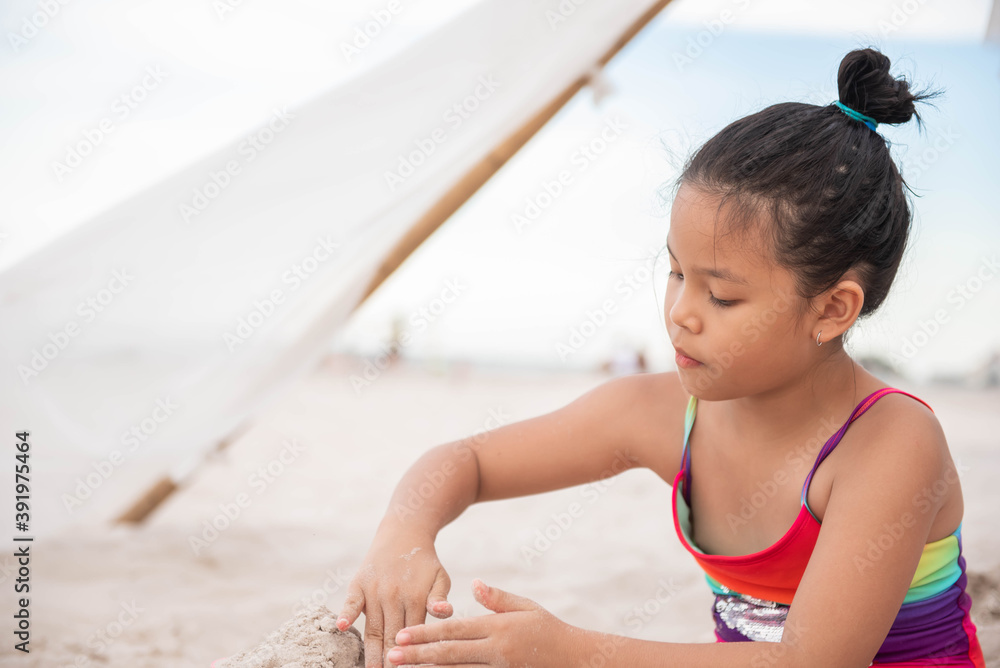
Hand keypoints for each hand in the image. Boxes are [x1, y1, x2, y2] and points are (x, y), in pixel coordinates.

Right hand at [337, 535, 454, 667]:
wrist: (403, 533)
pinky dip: (346, 613)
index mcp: (416, 597)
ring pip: (372, 628)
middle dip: (389, 662)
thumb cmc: (425, 563)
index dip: (410, 657)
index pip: (412, 636)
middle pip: (390, 637)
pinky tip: (342, 627)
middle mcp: (393, 595)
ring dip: (371, 652)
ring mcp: (375, 590)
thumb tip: (444, 612)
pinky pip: (351, 602)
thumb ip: (440, 598)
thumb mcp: (439, 578)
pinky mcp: (359, 584)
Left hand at [386, 578, 575, 666]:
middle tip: (392, 655)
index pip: (454, 630)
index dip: (426, 634)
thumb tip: (473, 584)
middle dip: (418, 656)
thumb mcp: (525, 608)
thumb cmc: (549, 629)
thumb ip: (497, 599)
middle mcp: (495, 651)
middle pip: (449, 654)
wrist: (575, 660)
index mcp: (497, 628)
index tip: (403, 636)